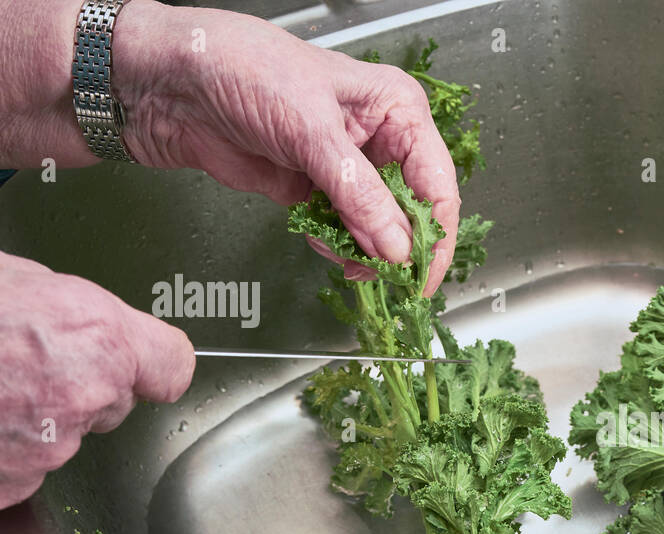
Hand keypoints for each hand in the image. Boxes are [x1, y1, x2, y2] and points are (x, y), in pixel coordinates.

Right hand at [0, 251, 193, 508]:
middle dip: (75, 389)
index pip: (170, 368)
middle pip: (109, 405)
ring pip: (60, 439)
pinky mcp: (7, 486)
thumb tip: (86, 327)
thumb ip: (70, 312)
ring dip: (27, 421)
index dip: (150, 366)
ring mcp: (45, 450)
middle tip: (12, 361)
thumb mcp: (18, 279)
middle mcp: (83, 399)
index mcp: (99, 340)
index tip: (144, 368)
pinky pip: (17, 471)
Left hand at [113, 2, 460, 293]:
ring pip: (378, 228)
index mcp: (396, 110)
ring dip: (367, 253)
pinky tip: (329, 251)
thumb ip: (359, 194)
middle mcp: (377, 140)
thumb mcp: (312, 129)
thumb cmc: (242, 67)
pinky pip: (340, 232)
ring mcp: (345, 169)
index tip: (423, 274)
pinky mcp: (312, 190)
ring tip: (354, 267)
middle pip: (412, 211)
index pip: (437, 183)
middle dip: (401, 248)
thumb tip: (397, 246)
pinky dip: (338, 248)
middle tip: (389, 280)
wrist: (169, 82)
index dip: (434, 233)